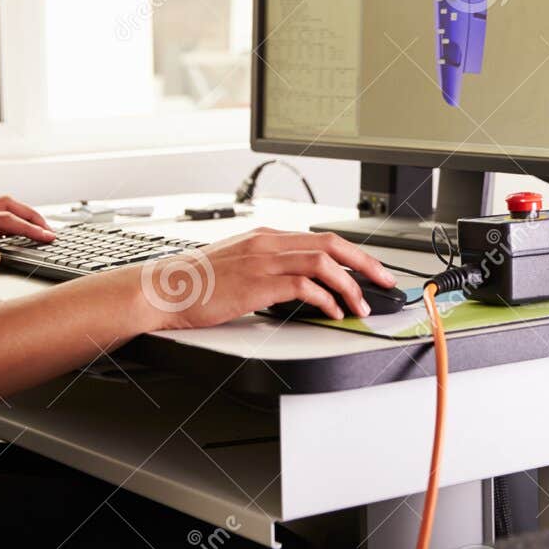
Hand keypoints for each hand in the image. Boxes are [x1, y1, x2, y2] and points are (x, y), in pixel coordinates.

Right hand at [126, 228, 400, 330]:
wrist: (164, 290)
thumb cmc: (194, 284)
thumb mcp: (237, 266)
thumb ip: (267, 268)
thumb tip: (298, 285)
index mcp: (265, 236)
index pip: (320, 238)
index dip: (353, 253)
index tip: (370, 269)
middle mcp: (268, 242)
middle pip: (331, 244)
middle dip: (365, 263)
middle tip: (384, 281)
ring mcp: (264, 260)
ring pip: (324, 263)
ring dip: (350, 285)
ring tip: (361, 305)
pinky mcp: (258, 283)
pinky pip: (305, 286)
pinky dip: (327, 299)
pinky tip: (333, 312)